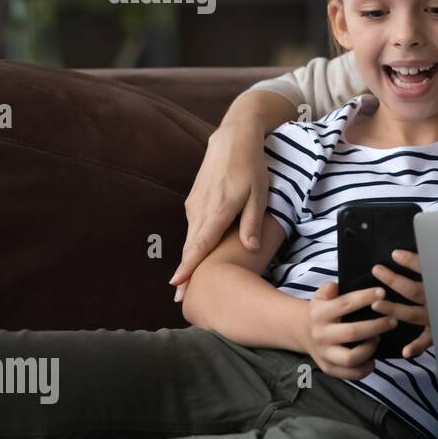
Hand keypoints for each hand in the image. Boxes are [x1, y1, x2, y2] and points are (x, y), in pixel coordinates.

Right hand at [170, 119, 269, 299]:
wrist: (232, 139)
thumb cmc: (251, 167)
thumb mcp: (259, 194)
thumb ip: (252, 223)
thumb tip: (250, 250)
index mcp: (219, 209)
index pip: (201, 243)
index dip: (189, 266)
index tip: (178, 284)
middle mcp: (201, 209)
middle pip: (190, 246)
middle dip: (185, 272)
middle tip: (181, 299)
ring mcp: (195, 204)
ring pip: (191, 237)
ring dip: (188, 260)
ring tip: (185, 284)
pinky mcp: (194, 201)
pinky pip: (193, 227)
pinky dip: (193, 244)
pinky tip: (195, 256)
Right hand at [304, 282, 398, 379]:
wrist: (304, 333)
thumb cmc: (322, 311)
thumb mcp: (320, 297)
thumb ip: (327, 290)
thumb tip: (334, 286)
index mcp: (320, 314)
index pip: (345, 304)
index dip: (365, 298)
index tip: (383, 293)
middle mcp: (322, 335)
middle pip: (352, 332)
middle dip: (376, 326)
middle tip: (393, 321)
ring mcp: (324, 354)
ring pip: (351, 358)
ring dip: (370, 349)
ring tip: (379, 339)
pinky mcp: (329, 368)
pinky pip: (350, 374)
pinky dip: (365, 369)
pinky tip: (374, 359)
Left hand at [372, 250, 432, 357]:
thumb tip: (435, 244)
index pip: (425, 269)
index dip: (411, 261)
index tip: (395, 254)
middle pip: (413, 290)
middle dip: (394, 281)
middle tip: (376, 270)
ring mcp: (437, 317)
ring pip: (413, 314)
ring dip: (394, 309)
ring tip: (375, 305)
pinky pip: (427, 340)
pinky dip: (417, 347)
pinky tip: (405, 352)